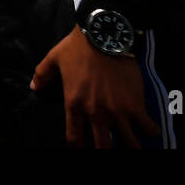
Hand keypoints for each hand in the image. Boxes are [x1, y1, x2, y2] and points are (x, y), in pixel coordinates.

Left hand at [29, 27, 159, 147]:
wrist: (104, 34)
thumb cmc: (77, 46)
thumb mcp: (54, 58)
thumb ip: (42, 75)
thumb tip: (34, 87)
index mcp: (74, 104)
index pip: (74, 139)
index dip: (78, 146)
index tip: (83, 146)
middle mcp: (95, 113)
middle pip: (102, 147)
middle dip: (105, 150)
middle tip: (109, 145)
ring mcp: (117, 111)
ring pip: (128, 143)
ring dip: (130, 146)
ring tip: (132, 145)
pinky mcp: (136, 105)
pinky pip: (147, 127)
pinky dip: (150, 130)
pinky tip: (150, 129)